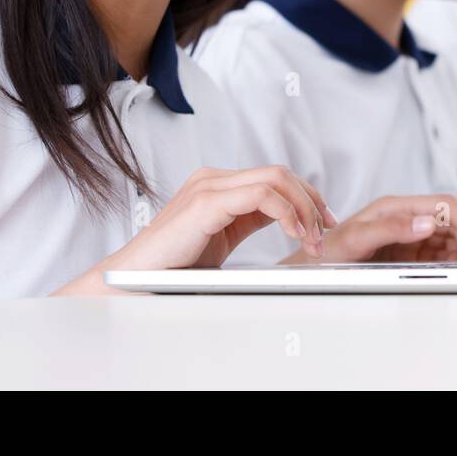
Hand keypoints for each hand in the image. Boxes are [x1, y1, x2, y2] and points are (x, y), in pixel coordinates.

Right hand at [56, 166, 336, 294]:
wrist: (132, 281)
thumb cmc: (172, 266)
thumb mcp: (223, 239)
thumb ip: (249, 221)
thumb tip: (291, 222)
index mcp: (218, 185)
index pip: (275, 178)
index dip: (307, 198)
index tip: (324, 223)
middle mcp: (214, 179)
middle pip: (280, 174)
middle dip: (311, 201)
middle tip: (324, 233)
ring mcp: (209, 186)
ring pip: (276, 179)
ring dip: (303, 209)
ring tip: (311, 239)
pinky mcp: (206, 202)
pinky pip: (261, 195)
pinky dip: (286, 212)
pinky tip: (294, 233)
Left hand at [282, 194, 456, 263]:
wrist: (310, 271)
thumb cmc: (328, 252)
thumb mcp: (357, 238)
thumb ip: (392, 228)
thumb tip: (427, 222)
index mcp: (396, 207)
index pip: (443, 206)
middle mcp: (405, 218)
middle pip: (451, 221)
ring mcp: (408, 236)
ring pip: (449, 238)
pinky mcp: (408, 253)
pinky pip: (439, 254)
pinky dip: (453, 261)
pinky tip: (455, 269)